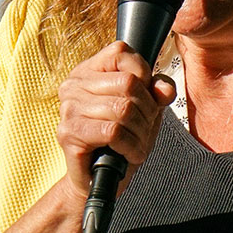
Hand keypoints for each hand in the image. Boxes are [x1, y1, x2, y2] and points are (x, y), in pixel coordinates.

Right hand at [52, 41, 172, 194]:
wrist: (96, 179)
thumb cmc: (118, 141)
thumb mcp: (145, 110)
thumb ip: (156, 92)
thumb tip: (164, 89)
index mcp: (88, 71)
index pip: (121, 52)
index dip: (144, 75)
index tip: (145, 98)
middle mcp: (73, 85)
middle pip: (128, 83)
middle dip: (147, 110)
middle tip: (145, 129)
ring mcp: (68, 108)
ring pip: (123, 109)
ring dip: (141, 132)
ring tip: (138, 143)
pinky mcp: (69, 133)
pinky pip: (113, 132)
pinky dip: (131, 146)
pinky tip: (130, 154)